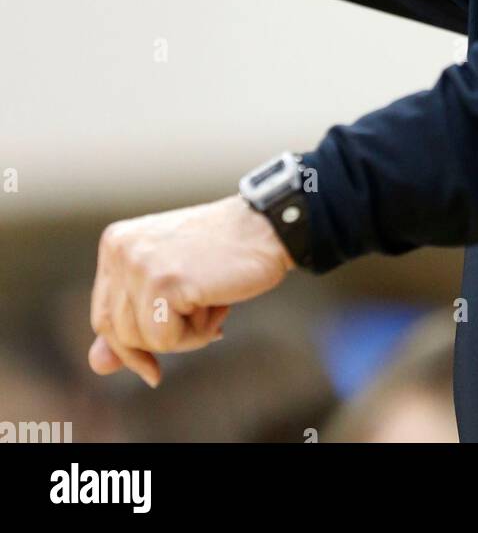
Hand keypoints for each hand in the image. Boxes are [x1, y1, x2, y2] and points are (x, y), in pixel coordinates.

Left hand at [88, 195, 294, 387]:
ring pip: (142, 340)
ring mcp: (139, 264)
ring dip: (184, 336)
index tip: (153, 366)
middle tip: (201, 313)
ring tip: (210, 301)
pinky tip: (217, 304)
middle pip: (119, 333)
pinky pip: (165, 340)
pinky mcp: (163, 281)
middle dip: (162, 338)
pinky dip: (197, 335)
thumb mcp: (169, 286)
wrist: (265, 227)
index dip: (129, 347)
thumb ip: (130, 322)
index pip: (104, 315)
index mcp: (116, 243)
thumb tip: (96, 365)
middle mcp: (120, 249)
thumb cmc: (221, 256)